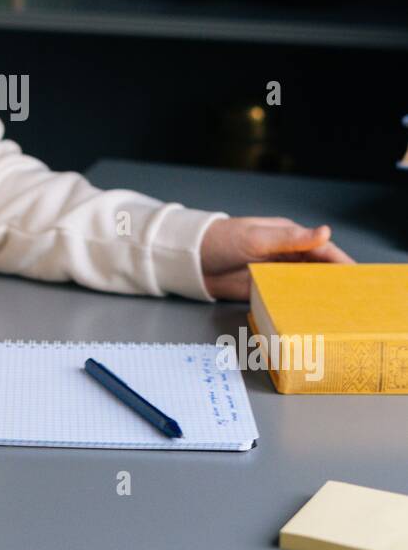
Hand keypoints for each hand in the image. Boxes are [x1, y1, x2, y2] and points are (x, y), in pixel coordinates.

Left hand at [200, 216, 353, 300]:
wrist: (190, 260)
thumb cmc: (221, 240)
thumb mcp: (256, 237)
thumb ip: (290, 239)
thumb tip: (324, 232)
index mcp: (287, 237)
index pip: (322, 249)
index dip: (342, 262)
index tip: (359, 276)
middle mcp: (285, 256)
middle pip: (318, 269)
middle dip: (337, 281)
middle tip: (356, 299)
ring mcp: (276, 274)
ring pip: (306, 285)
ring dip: (321, 296)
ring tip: (341, 312)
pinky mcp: (264, 290)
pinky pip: (288, 299)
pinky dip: (301, 306)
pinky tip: (311, 316)